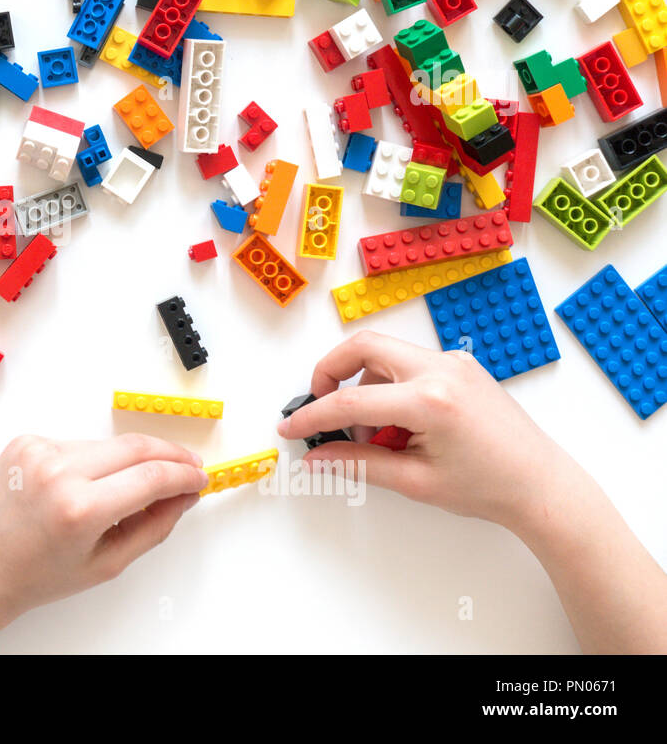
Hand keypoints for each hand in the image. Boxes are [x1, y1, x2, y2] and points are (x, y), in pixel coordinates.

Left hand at [0, 434, 209, 623]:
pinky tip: (80, 485)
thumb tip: (183, 495)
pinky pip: (76, 443)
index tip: (199, 477)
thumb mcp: (107, 563)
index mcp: (79, 508)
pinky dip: (90, 460)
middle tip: (188, 466)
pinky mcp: (25, 441)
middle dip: (169, 454)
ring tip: (121, 492)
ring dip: (127, 460)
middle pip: (134, 447)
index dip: (184, 475)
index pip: (152, 477)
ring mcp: (38, 451)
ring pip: (106, 444)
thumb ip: (153, 526)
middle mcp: (57, 471)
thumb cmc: (36, 574)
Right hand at [277, 331, 573, 529]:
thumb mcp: (415, 480)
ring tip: (374, 437)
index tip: (292, 427)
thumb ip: (359, 463)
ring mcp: (453, 363)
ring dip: (364, 388)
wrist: (542, 486)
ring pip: (384, 355)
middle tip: (320, 406)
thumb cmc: (491, 487)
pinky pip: (408, 365)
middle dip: (330, 373)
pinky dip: (390, 389)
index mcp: (431, 399)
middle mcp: (442, 369)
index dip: (314, 415)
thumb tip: (319, 456)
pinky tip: (397, 427)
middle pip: (362, 347)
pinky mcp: (459, 367)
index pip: (351, 400)